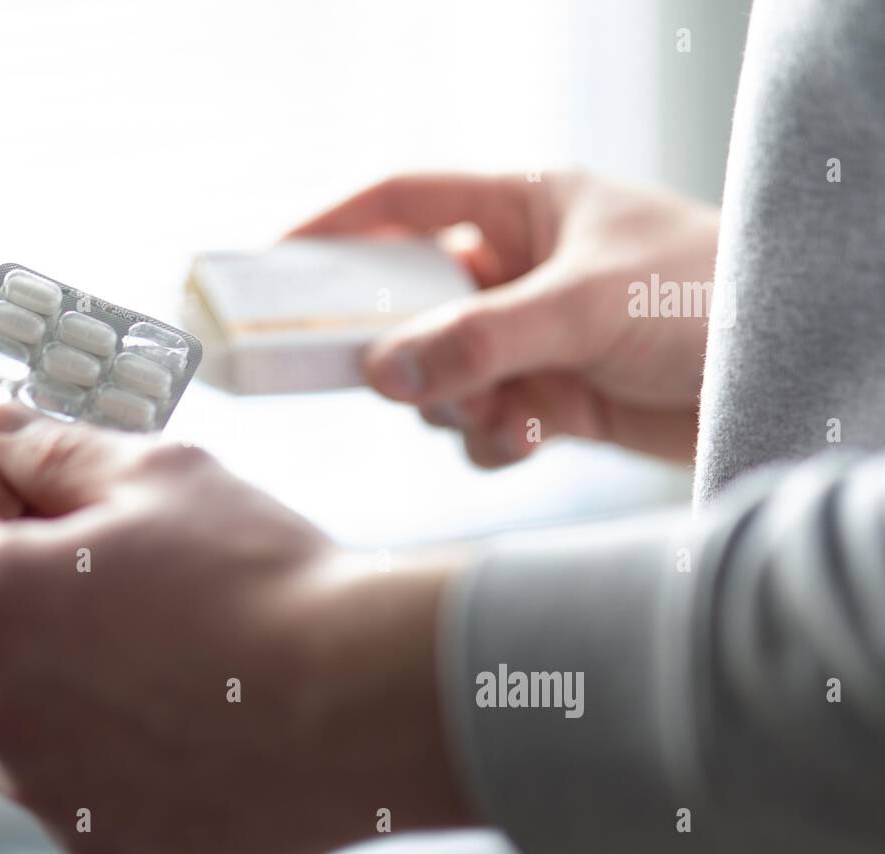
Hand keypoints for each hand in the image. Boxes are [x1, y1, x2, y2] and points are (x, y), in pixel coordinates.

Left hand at [0, 404, 476, 853]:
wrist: (359, 702)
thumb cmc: (261, 582)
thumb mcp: (158, 475)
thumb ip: (58, 450)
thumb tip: (2, 430)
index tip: (34, 478)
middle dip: (14, 576)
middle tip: (100, 553)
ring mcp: (38, 785)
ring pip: (3, 709)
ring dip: (40, 666)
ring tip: (136, 639)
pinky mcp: (96, 842)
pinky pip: (61, 776)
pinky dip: (88, 741)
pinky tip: (164, 709)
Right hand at [292, 171, 719, 465]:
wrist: (791, 375)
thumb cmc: (710, 294)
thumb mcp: (585, 303)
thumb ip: (481, 337)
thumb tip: (385, 372)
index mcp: (523, 208)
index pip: (403, 203)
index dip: (334, 226)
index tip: (273, 263)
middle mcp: (518, 271)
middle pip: (407, 303)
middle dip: (397, 349)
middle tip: (374, 378)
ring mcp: (531, 338)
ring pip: (439, 377)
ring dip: (453, 405)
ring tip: (503, 412)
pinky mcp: (552, 398)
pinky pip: (482, 423)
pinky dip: (490, 439)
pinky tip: (530, 436)